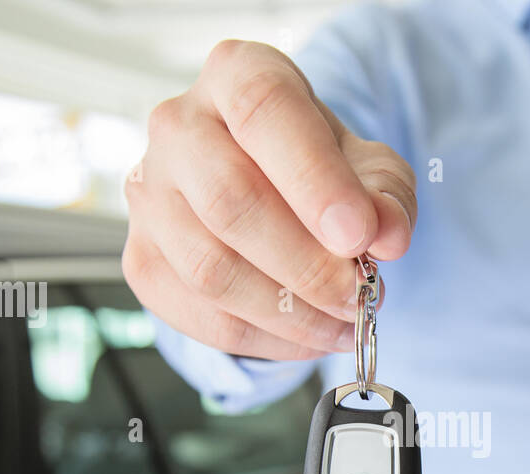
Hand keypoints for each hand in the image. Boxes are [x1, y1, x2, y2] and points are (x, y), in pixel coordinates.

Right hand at [123, 40, 416, 360]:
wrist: (268, 190)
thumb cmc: (317, 168)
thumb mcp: (369, 168)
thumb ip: (386, 196)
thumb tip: (387, 236)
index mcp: (236, 76)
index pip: (264, 113)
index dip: (314, 179)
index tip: (360, 235)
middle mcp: (178, 127)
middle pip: (229, 201)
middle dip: (307, 264)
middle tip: (358, 293)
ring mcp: (149, 196)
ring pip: (210, 269)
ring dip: (289, 313)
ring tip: (343, 321)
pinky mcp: (142, 260)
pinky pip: (200, 316)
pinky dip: (265, 340)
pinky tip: (308, 336)